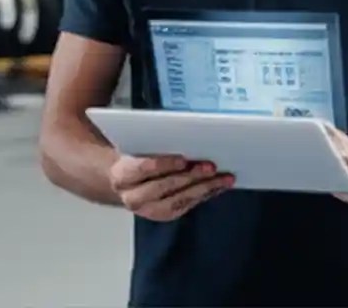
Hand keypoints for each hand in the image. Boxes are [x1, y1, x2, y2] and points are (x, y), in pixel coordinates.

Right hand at [107, 154, 234, 220]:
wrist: (125, 182)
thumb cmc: (134, 158)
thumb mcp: (136, 148)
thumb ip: (152, 143)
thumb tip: (182, 132)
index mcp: (123, 175)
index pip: (142, 169)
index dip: (163, 164)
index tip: (182, 159)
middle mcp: (133, 197)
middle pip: (164, 187)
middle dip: (189, 177)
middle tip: (210, 167)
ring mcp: (149, 209)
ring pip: (179, 201)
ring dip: (204, 189)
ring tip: (224, 178)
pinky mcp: (164, 215)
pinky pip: (187, 206)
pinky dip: (205, 195)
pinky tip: (218, 186)